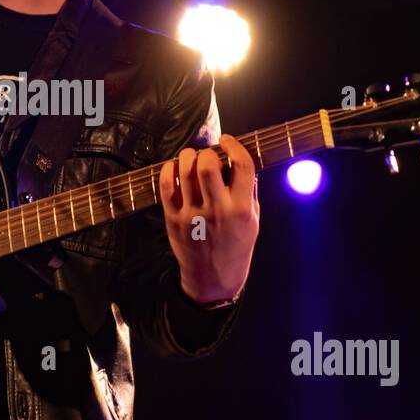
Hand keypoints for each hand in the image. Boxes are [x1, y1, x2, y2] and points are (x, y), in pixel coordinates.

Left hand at [158, 134, 259, 303]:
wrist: (213, 278)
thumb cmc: (236, 246)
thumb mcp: (253, 220)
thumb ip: (250, 190)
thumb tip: (243, 161)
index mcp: (241, 209)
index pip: (242, 166)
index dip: (234, 146)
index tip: (227, 141)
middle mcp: (217, 210)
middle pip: (208, 166)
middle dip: (207, 152)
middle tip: (208, 155)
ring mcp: (193, 215)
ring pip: (185, 172)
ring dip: (188, 157)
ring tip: (191, 157)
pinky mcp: (174, 220)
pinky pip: (166, 187)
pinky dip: (168, 171)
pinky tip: (174, 168)